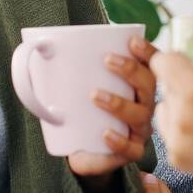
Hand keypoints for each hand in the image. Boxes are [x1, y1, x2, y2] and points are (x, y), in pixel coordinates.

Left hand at [67, 34, 159, 179]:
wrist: (82, 150)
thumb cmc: (84, 113)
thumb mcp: (79, 89)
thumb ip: (69, 68)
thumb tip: (42, 45)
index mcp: (137, 87)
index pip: (150, 65)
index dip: (146, 51)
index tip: (131, 40)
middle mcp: (144, 106)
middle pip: (148, 86)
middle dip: (131, 70)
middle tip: (107, 60)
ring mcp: (140, 130)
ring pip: (140, 115)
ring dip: (119, 103)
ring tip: (95, 95)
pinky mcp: (131, 152)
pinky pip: (130, 148)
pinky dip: (118, 140)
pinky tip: (104, 133)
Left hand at [148, 16, 192, 176]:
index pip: (162, 62)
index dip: (178, 61)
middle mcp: (178, 116)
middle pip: (165, 87)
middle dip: (183, 85)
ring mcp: (174, 140)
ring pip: (165, 110)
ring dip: (179, 107)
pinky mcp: (175, 158)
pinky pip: (169, 134)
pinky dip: (181, 130)